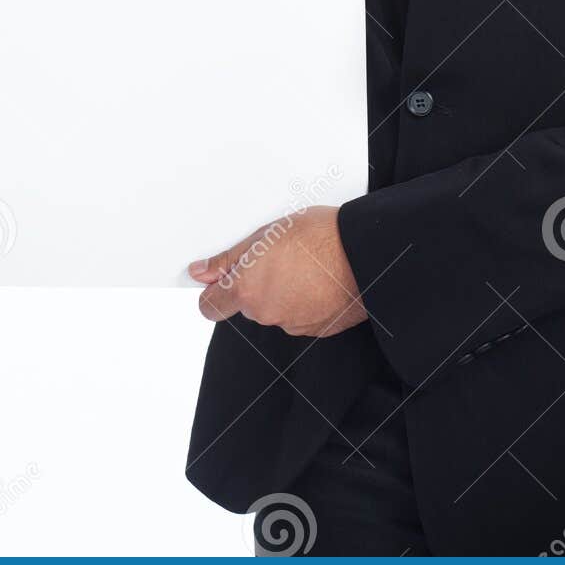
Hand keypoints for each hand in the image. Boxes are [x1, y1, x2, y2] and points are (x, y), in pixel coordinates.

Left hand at [188, 205, 367, 338]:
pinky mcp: (315, 330)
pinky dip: (305, 302)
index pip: (210, 306)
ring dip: (283, 293)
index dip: (215, 292)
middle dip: (256, 285)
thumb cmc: (319, 236)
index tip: (222, 281)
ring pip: (275, 310)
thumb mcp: (266, 234)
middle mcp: (264, 313)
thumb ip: (229, 259)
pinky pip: (300, 317)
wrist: (363, 253)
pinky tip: (319, 280)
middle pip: (246, 304)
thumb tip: (200, 272)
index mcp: (247, 290)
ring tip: (305, 265)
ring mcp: (291, 324)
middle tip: (279, 257)